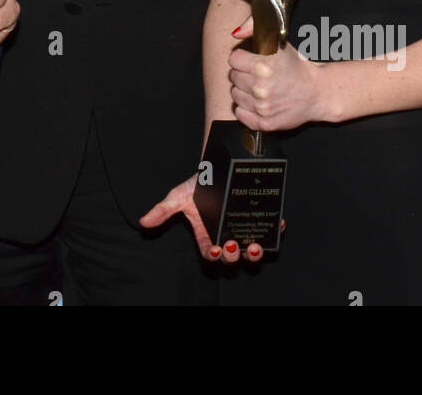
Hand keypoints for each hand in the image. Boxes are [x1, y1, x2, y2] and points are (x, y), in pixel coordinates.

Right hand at [140, 174, 264, 263]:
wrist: (216, 164)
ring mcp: (243, 228)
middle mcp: (227, 235)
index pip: (212, 253)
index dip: (215, 255)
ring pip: (251, 251)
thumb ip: (163, 210)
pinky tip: (278, 226)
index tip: (217, 249)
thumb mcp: (178, 196)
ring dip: (255, 253)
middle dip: (236, 257)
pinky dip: (275, 230)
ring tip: (253, 245)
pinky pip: (270, 230)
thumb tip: (143, 222)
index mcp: (208, 236)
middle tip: (236, 248)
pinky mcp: (259, 218)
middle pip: (233, 258)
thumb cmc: (197, 185)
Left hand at [228, 17, 326, 132]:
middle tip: (257, 75)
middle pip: (234, 77)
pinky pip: (240, 114)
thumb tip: (235, 33)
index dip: (242, 58)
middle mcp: (260, 88)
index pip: (234, 59)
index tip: (250, 61)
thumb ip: (254, 30)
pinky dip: (246, 109)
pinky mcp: (265, 123)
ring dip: (244, 91)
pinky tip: (257, 102)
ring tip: (259, 88)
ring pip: (235, 95)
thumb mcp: (281, 44)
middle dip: (243, 74)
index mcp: (263, 67)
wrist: (318, 93)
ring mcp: (262, 107)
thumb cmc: (299, 68)